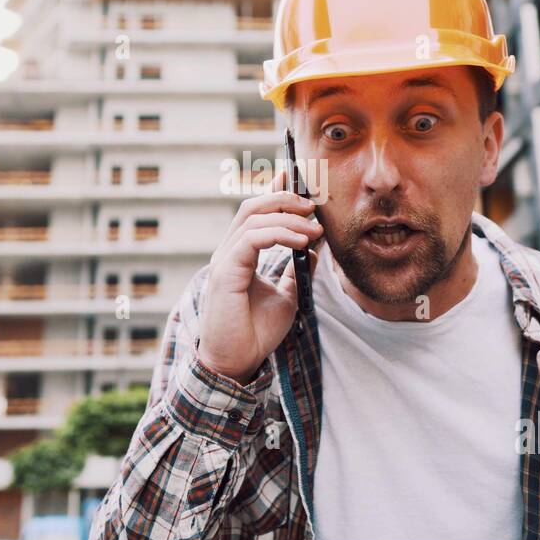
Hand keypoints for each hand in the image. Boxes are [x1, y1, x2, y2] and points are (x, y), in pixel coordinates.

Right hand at [198, 170, 321, 383]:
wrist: (238, 362)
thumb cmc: (256, 332)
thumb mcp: (287, 296)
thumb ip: (296, 270)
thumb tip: (313, 248)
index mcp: (240, 255)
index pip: (256, 213)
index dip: (275, 191)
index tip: (297, 177)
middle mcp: (229, 252)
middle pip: (252, 207)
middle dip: (284, 198)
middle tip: (314, 206)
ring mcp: (225, 260)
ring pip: (252, 218)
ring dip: (288, 218)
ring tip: (314, 228)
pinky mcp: (226, 272)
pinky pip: (251, 239)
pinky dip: (279, 234)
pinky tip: (301, 241)